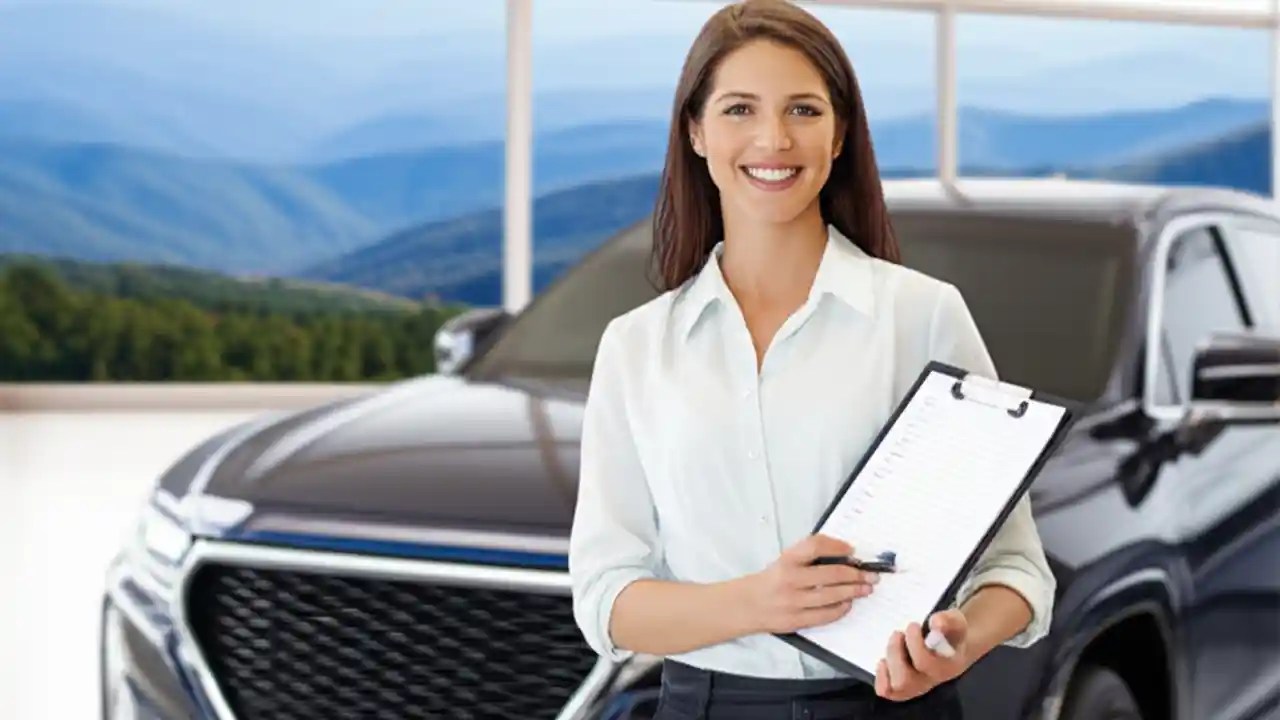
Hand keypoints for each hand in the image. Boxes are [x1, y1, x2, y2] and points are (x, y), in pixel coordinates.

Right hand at [742, 534, 880, 634]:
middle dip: (856, 575)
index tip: (852, 550)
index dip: (837, 547)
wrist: (747, 604)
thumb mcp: (786, 560)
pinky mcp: (795, 620)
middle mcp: (789, 579)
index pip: (815, 546)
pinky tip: (848, 603)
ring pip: (831, 596)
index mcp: (787, 560)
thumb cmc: (772, 580)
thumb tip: (844, 556)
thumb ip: (809, 556)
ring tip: (865, 589)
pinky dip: (840, 609)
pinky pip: (824, 615)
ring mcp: (792, 602)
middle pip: (830, 574)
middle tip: (871, 576)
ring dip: (853, 592)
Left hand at [875, 610, 970, 701]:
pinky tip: (884, 661)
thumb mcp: (956, 621)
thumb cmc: (953, 633)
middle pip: (904, 680)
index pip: (924, 663)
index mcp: (946, 667)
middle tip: (898, 633)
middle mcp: (931, 681)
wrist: (955, 645)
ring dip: (889, 661)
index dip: (913, 643)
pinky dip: (881, 677)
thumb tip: (936, 624)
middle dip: (895, 653)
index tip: (913, 625)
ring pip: (894, 686)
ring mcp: (917, 686)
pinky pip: (887, 691)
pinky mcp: (905, 686)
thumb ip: (948, 621)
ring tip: (894, 643)